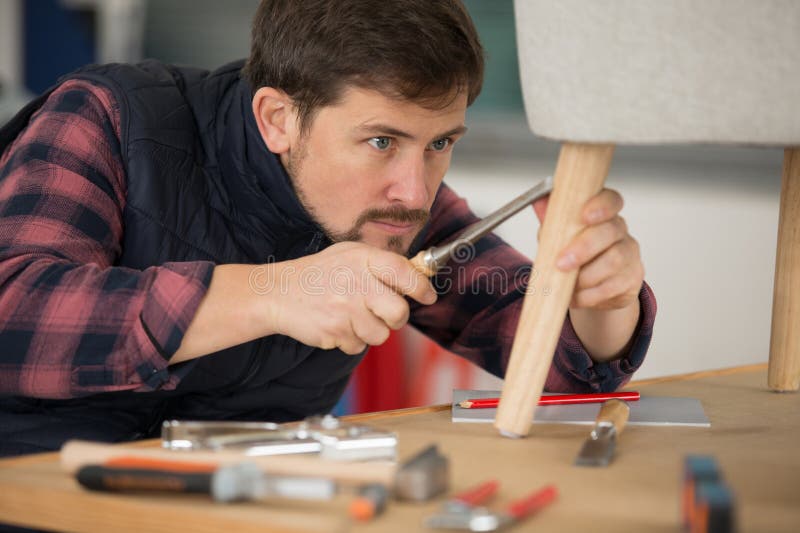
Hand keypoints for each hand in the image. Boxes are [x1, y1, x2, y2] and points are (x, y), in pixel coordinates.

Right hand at [264, 242, 436, 353]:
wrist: (277, 292)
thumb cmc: (319, 274)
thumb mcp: (349, 254)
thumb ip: (381, 263)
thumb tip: (418, 277)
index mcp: (363, 259)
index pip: (405, 273)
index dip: (421, 287)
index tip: (427, 296)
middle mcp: (357, 283)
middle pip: (399, 312)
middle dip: (396, 318)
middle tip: (386, 313)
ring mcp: (345, 309)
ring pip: (380, 335)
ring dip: (370, 331)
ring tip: (351, 316)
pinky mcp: (335, 331)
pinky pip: (358, 346)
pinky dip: (350, 340)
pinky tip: (337, 324)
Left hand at [533, 188, 643, 310]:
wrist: (590, 288)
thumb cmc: (574, 254)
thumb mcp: (559, 235)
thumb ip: (551, 220)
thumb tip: (539, 201)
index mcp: (603, 214)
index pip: (611, 200)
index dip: (601, 205)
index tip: (585, 216)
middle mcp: (619, 231)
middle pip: (609, 233)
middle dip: (583, 248)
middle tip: (562, 263)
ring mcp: (629, 255)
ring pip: (613, 261)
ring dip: (585, 276)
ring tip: (567, 284)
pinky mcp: (631, 279)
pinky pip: (612, 287)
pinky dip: (589, 295)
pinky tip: (576, 296)